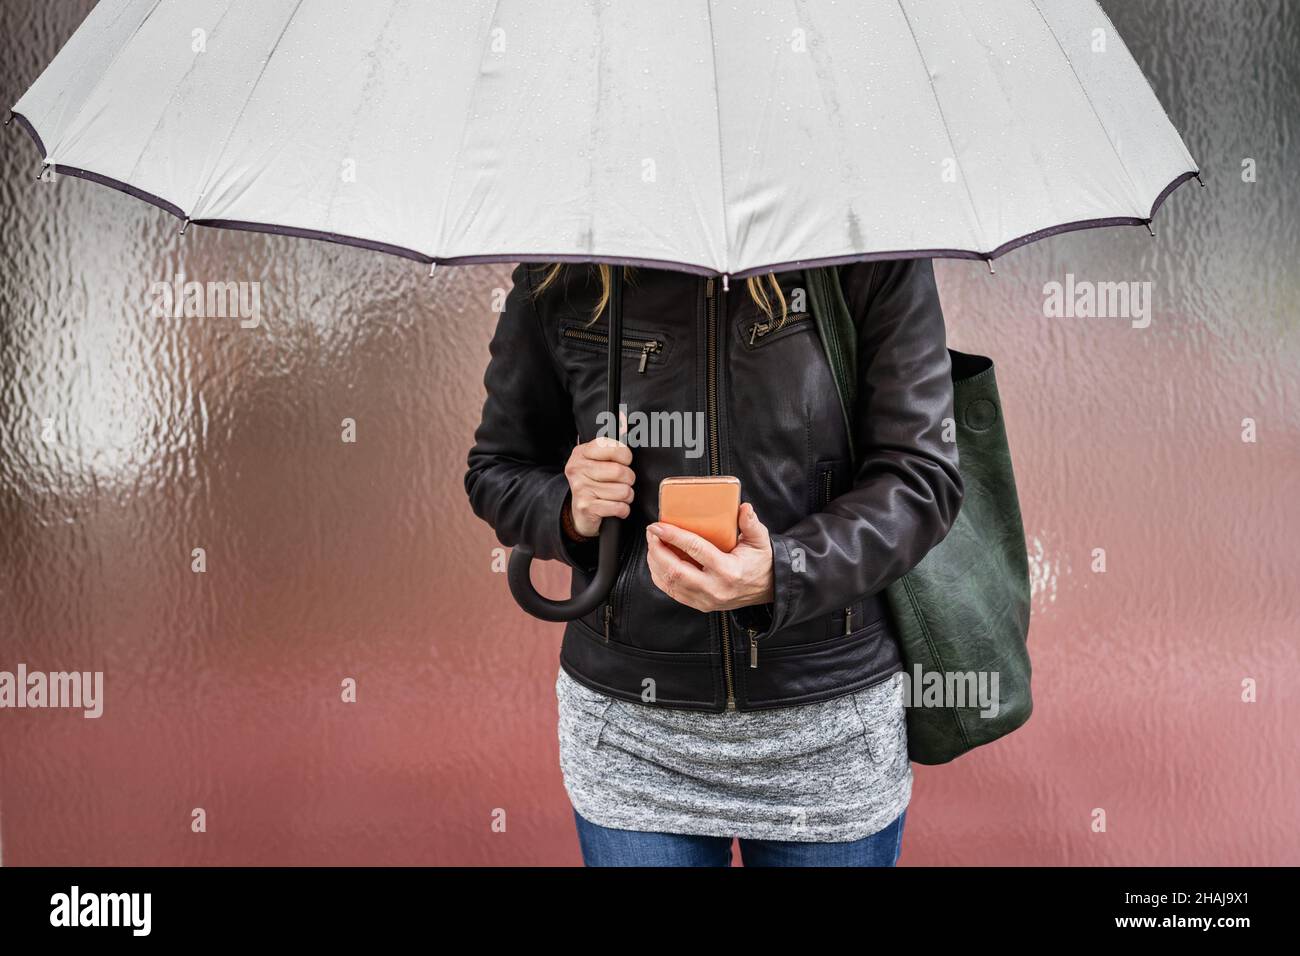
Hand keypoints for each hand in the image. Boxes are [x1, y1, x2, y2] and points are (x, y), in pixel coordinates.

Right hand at [564, 436, 634, 537]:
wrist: (579, 512)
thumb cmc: (593, 483)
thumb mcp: (596, 461)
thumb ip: (609, 448)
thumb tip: (627, 427)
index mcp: (581, 453)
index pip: (612, 447)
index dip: (626, 456)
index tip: (625, 462)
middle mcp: (578, 469)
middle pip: (619, 471)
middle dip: (629, 479)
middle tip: (624, 482)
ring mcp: (581, 488)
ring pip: (622, 491)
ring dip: (627, 496)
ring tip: (619, 496)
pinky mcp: (587, 507)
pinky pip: (619, 507)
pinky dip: (623, 509)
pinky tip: (616, 507)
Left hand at [645, 503, 774, 612]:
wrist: (767, 588)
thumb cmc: (761, 562)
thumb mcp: (760, 540)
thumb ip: (751, 523)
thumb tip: (743, 507)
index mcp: (728, 570)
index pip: (695, 550)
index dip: (673, 536)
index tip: (658, 526)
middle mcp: (714, 588)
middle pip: (675, 571)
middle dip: (657, 550)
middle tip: (651, 533)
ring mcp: (706, 599)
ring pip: (670, 583)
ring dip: (655, 563)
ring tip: (652, 545)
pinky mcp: (700, 605)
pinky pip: (673, 592)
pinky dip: (660, 576)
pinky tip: (657, 562)